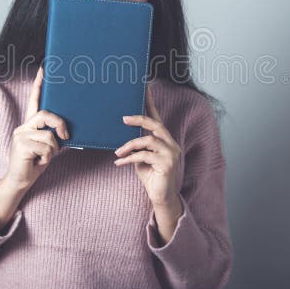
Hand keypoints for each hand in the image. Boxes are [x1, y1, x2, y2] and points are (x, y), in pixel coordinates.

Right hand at [1, 66, 68, 192]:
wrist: (20, 180)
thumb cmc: (36, 162)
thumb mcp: (49, 146)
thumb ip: (54, 134)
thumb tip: (66, 129)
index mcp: (31, 124)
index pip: (35, 100)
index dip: (39, 84)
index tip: (44, 68)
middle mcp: (24, 126)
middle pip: (46, 115)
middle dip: (60, 125)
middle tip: (65, 135)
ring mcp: (21, 135)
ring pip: (49, 136)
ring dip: (53, 151)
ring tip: (43, 157)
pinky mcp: (21, 145)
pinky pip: (46, 148)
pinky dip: (48, 158)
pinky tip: (38, 162)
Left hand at [114, 86, 181, 208]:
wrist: (161, 198)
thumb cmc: (152, 177)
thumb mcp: (142, 159)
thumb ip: (137, 147)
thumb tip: (123, 138)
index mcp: (165, 141)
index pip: (157, 119)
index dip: (150, 105)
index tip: (145, 90)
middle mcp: (171, 144)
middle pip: (156, 125)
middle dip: (139, 119)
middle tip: (123, 119)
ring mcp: (171, 154)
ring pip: (148, 140)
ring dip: (130, 145)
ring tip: (118, 152)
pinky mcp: (167, 164)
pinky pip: (144, 155)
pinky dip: (130, 158)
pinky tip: (119, 162)